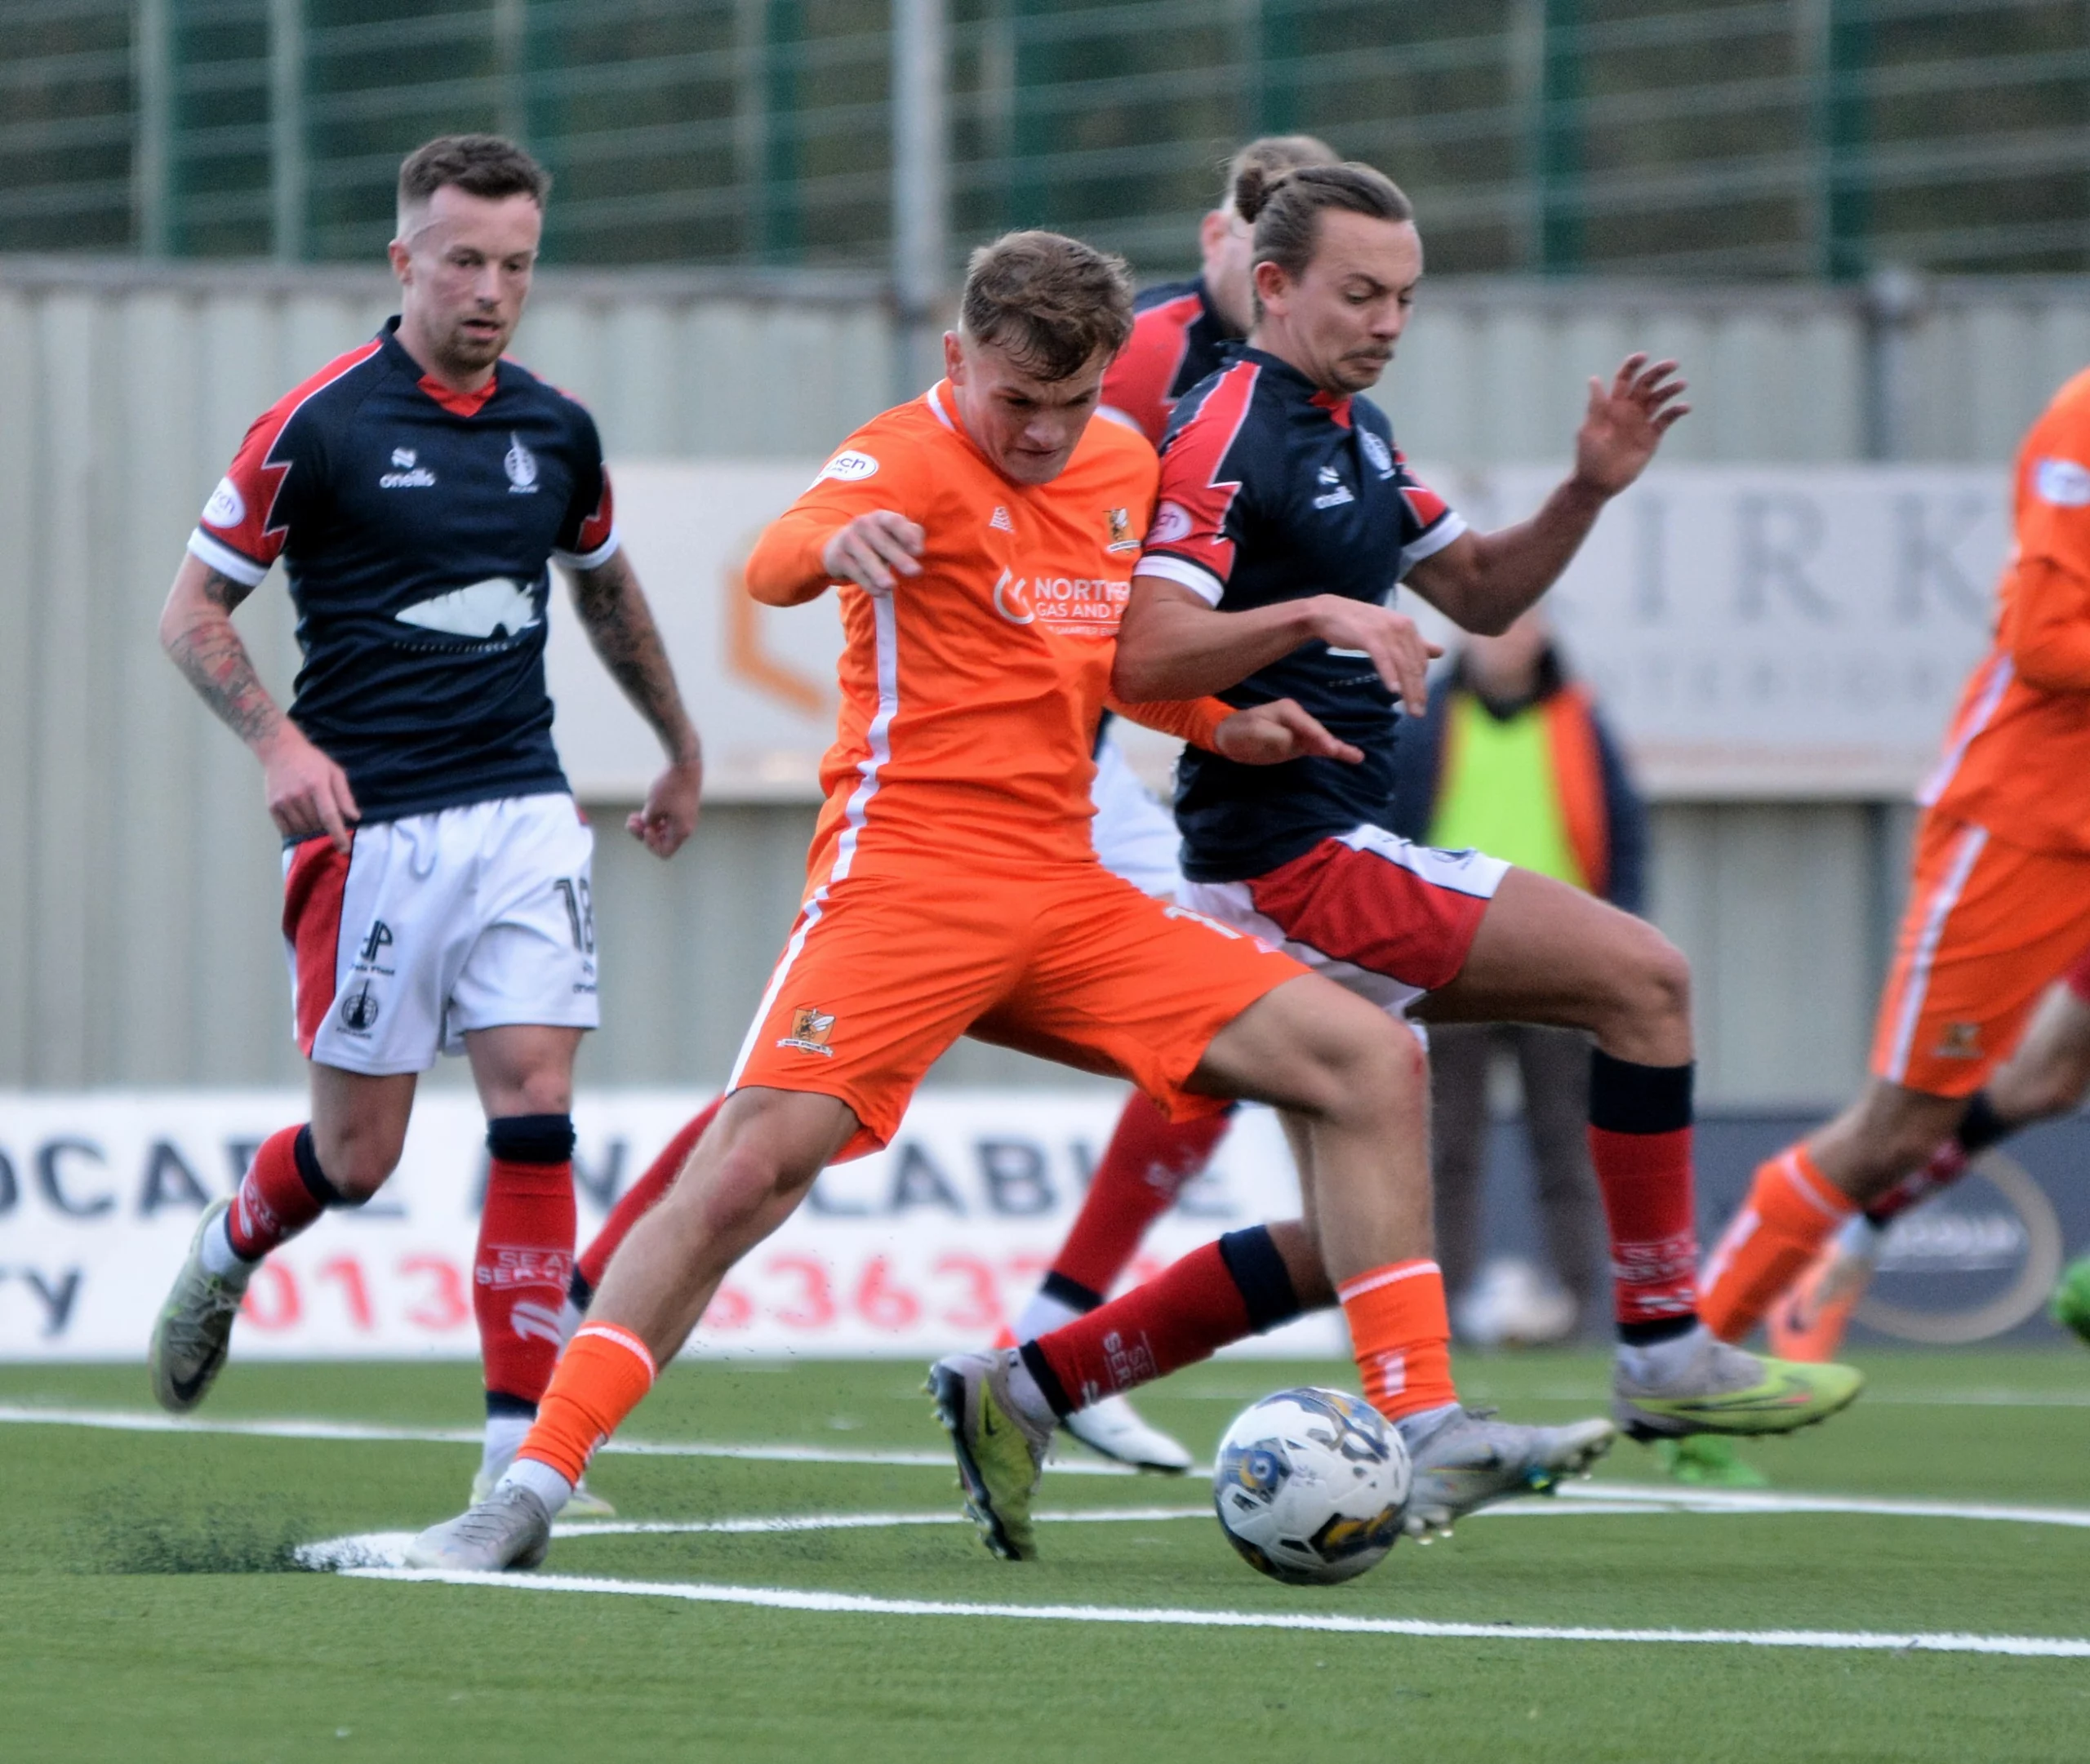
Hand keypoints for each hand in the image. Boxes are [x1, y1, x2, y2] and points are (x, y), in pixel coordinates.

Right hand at [259, 722, 359, 851]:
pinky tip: (300, 818)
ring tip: (311, 813)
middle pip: (316, 824)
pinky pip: (286, 829)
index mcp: (317, 785)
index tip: (344, 849)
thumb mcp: (334, 772)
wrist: (280, 750)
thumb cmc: (312, 761)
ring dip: (311, 828)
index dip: (338, 835)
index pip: (329, 816)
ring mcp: (283, 801)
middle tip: (324, 813)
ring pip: (302, 829)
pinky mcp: (272, 806)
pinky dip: (296, 830)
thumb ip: (344, 796)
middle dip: (324, 826)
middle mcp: (298, 795)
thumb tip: (354, 817)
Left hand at [627, 756, 701, 857]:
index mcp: (682, 831)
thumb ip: (647, 821)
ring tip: (631, 818)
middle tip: (630, 823)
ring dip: (645, 826)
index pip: (664, 851)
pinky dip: (653, 819)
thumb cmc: (671, 786)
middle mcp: (685, 827)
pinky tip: (639, 813)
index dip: (650, 844)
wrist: (685, 765)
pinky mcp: (680, 809)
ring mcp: (683, 818)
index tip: (646, 828)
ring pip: (661, 831)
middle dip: (643, 834)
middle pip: (661, 841)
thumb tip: (647, 824)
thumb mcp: (653, 806)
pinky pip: (665, 821)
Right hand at [821, 511, 924, 595]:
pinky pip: (855, 571)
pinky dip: (868, 584)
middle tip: (915, 572)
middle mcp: (863, 524)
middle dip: (900, 558)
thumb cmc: (876, 542)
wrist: (839, 548)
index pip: (894, 522)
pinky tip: (879, 592)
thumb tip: (918, 548)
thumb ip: (911, 537)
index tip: (919, 551)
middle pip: (883, 542)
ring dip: (879, 572)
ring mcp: (849, 539)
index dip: (907, 535)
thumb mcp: (893, 535)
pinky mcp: (838, 556)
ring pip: (866, 557)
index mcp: (881, 517)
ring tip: (891, 585)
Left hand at [1213, 699, 1364, 766]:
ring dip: (1338, 748)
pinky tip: (1351, 756)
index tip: (1330, 748)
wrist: (1228, 736)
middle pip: (1318, 732)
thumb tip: (1293, 742)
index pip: (1307, 725)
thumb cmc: (1238, 731)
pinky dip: (1332, 751)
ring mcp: (1300, 731)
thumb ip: (1273, 736)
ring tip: (1357, 757)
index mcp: (1287, 711)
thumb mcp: (1253, 731)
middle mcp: (1298, 718)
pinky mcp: (1299, 743)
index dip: (1319, 737)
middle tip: (1353, 755)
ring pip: (1322, 740)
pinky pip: (1318, 747)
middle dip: (1332, 743)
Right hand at [1303, 597, 1440, 714]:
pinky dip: (1389, 675)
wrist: (1328, 612)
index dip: (1421, 683)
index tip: (1421, 703)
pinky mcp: (1369, 635)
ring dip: (1408, 690)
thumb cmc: (1358, 625)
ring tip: (1410, 709)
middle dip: (1418, 692)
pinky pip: (1383, 659)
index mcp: (1408, 627)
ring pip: (1402, 665)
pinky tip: (1393, 691)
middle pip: (1413, 665)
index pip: (1420, 660)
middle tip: (1418, 714)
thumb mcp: (1390, 632)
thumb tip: (1441, 652)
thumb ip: (1414, 643)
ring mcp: (1386, 630)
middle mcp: (1402, 627)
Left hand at [1572, 353, 1689, 496]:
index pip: (1624, 379)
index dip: (1633, 366)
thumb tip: (1594, 379)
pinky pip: (1666, 419)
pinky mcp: (1652, 436)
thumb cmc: (1589, 456)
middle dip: (1658, 372)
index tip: (1643, 357)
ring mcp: (1641, 421)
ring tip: (1681, 383)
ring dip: (1670, 389)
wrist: (1598, 482)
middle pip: (1646, 384)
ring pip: (1659, 398)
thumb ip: (1596, 406)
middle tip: (1672, 364)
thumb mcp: (1590, 430)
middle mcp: (1629, 409)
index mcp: (1612, 404)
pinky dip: (1676, 411)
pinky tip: (1684, 407)